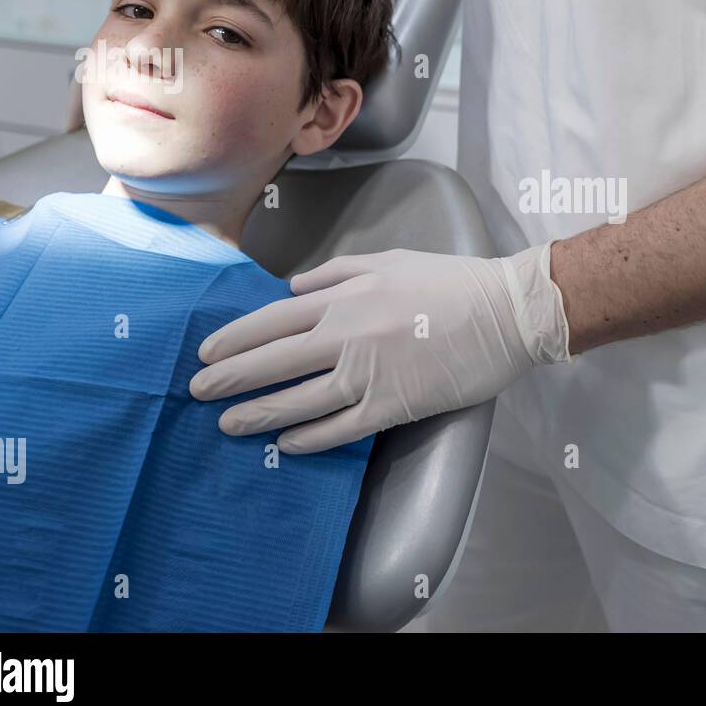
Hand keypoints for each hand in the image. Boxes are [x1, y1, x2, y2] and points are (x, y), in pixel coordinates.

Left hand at [189, 242, 573, 452]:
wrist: (507, 312)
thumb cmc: (452, 282)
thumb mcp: (389, 261)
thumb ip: (336, 273)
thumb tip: (292, 289)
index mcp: (345, 297)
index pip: (273, 320)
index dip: (235, 339)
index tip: (207, 352)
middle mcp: (347, 335)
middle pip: (274, 362)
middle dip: (230, 378)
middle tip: (198, 392)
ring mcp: (369, 374)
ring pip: (298, 400)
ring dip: (258, 414)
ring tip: (228, 424)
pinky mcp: (393, 406)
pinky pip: (340, 428)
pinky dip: (308, 438)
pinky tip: (286, 444)